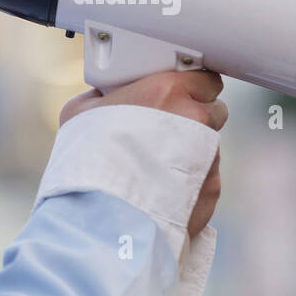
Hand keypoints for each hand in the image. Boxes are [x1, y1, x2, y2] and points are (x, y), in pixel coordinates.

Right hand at [59, 70, 226, 239]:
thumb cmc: (89, 163)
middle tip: (169, 129)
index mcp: (168, 90)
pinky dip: (191, 180)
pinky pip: (207, 176)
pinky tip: (163, 188)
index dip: (193, 86)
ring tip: (158, 166)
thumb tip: (105, 92)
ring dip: (192, 150)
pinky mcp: (212, 187)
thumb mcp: (81, 111)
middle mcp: (197, 118)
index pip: (205, 77)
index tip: (182, 94)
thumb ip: (104, 95)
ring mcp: (209, 154)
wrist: (103, 218)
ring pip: (210, 145)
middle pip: (214, 109)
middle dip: (197, 116)